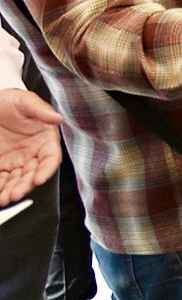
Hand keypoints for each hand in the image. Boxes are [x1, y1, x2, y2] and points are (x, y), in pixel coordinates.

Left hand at [0, 88, 62, 206]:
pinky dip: (1, 186)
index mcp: (45, 140)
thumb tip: (57, 118)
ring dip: (11, 191)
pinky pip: (2, 178)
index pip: (51, 158)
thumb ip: (40, 110)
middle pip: (33, 174)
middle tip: (15, 194)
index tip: (38, 178)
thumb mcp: (25, 101)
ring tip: (4, 199)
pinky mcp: (3, 163)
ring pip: (18, 180)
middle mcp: (33, 153)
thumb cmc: (10, 101)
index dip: (46, 170)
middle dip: (24, 186)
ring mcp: (17, 160)